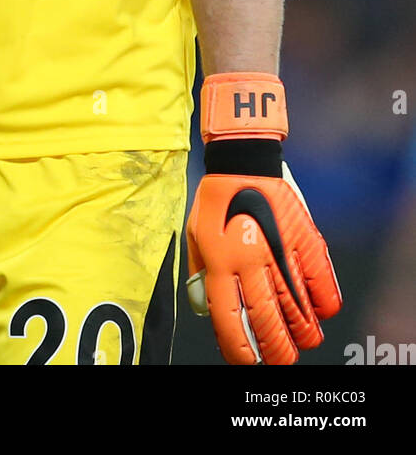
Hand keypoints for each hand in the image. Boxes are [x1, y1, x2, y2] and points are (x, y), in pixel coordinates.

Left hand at [187, 160, 341, 364]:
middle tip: (281, 360)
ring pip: (296, 306)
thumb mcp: (195, 233)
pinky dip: (324, 301)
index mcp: (218, 260)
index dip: (239, 349)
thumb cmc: (216, 197)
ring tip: (304, 342)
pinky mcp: (303, 236)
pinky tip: (321, 311)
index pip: (229, 319)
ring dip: (302, 331)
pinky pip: (319, 278)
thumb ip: (199, 273)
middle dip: (276, 349)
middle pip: (266, 320)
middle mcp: (249, 259)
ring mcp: (278, 249)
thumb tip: (207, 311)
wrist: (243, 157)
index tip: (247, 362)